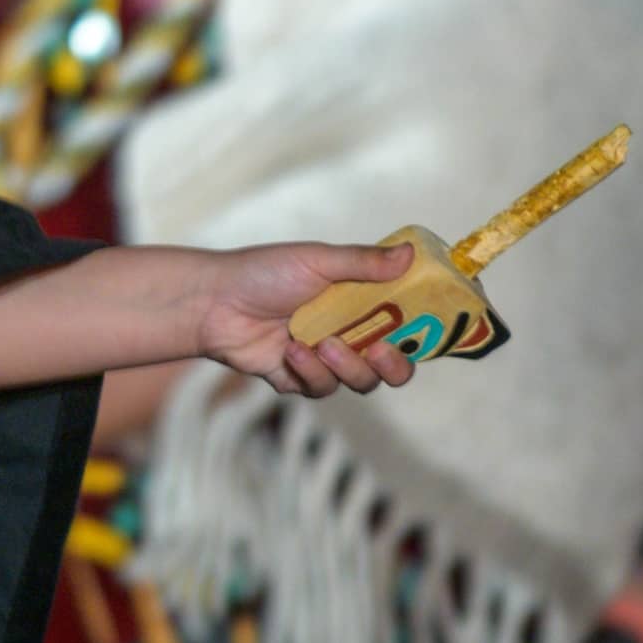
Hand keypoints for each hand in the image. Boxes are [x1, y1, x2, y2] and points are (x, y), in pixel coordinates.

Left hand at [196, 242, 417, 399]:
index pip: (404, 324)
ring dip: (345, 366)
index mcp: (357, 302)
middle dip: (394, 365)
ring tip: (319, 344)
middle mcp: (347, 333)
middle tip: (381, 351)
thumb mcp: (316, 261)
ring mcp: (325, 359)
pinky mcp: (301, 380)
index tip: (428, 334)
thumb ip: (363, 263)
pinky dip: (309, 372)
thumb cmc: (264, 271)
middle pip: (392, 365)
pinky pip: (322, 389)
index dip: (422, 334)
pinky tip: (289, 351)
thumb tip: (411, 254)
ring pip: (360, 381)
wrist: (214, 301)